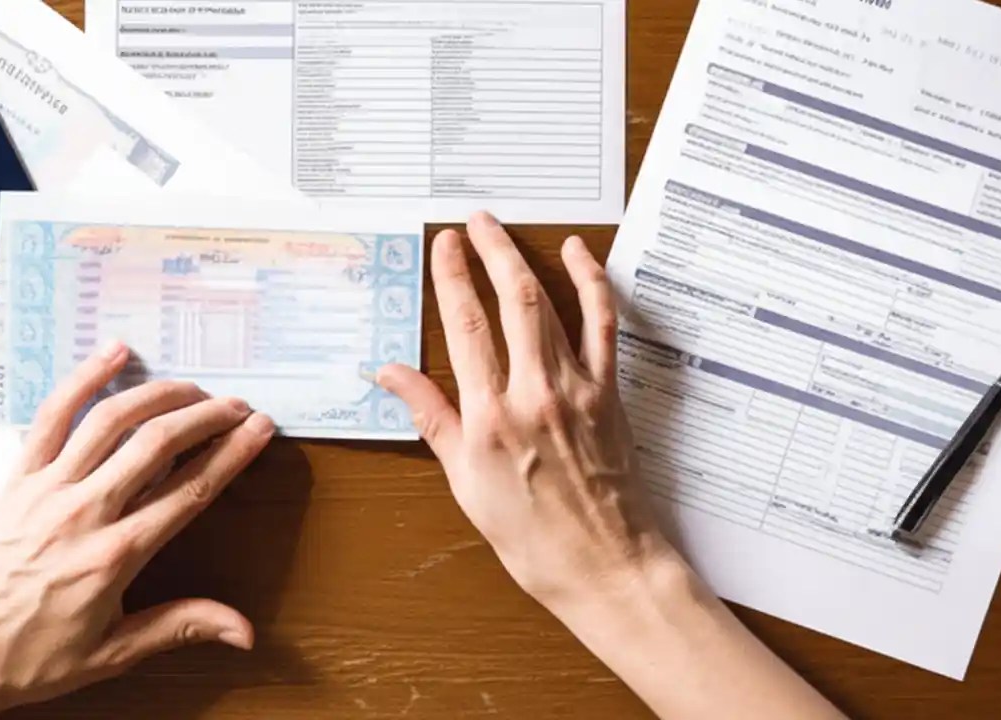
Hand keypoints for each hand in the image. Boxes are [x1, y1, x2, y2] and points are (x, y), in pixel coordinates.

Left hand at [0, 342, 274, 719]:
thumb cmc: (29, 658)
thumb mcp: (113, 653)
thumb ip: (181, 626)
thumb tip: (246, 632)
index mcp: (115, 556)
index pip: (190, 491)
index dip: (232, 454)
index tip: (260, 429)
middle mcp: (84, 511)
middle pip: (158, 445)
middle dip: (206, 417)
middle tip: (238, 405)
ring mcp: (47, 488)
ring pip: (112, 422)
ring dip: (159, 395)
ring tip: (194, 387)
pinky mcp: (17, 477)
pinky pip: (52, 416)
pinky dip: (84, 379)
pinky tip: (114, 354)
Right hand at [378, 212, 683, 611]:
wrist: (605, 565)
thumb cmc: (534, 539)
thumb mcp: (465, 484)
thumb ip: (432, 418)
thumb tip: (391, 374)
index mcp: (489, 418)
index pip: (464, 328)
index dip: (450, 278)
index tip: (442, 247)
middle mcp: (533, 394)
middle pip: (508, 302)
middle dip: (488, 252)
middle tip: (472, 222)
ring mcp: (576, 389)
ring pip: (548, 305)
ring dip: (524, 260)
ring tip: (503, 232)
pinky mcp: (609, 393)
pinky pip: (602, 325)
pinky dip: (592, 284)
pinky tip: (580, 256)